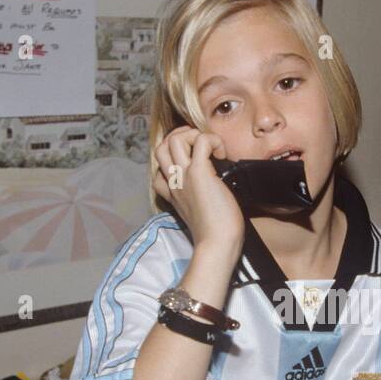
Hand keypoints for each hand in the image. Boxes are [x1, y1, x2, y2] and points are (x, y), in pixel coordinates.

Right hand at [152, 125, 244, 260]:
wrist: (217, 244)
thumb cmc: (215, 233)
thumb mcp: (199, 213)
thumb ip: (198, 198)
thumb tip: (216, 185)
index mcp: (172, 194)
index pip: (158, 169)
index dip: (172, 158)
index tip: (192, 162)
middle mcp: (174, 183)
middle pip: (160, 148)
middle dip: (179, 137)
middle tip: (200, 145)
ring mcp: (184, 176)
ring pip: (174, 139)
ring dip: (193, 135)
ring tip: (210, 147)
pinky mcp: (199, 173)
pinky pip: (201, 142)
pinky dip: (213, 140)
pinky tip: (222, 153)